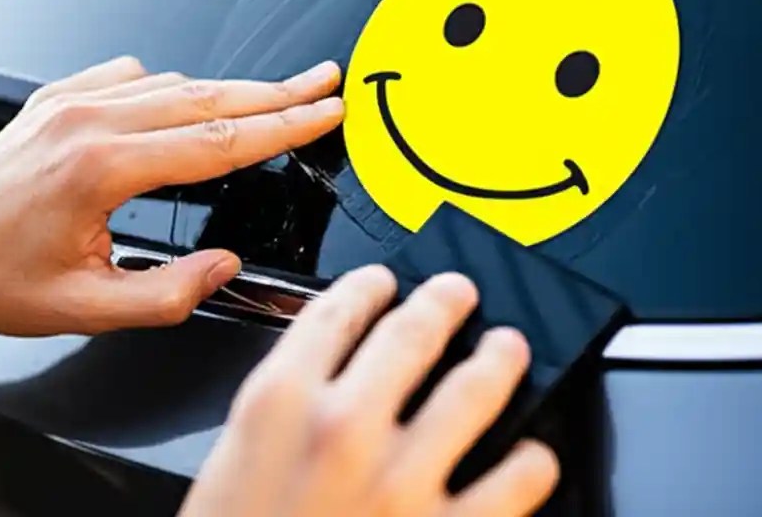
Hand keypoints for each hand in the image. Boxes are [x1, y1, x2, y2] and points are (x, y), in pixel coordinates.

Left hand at [0, 56, 343, 335]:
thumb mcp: (88, 310)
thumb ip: (168, 294)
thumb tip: (224, 266)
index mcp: (103, 170)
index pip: (219, 142)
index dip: (284, 127)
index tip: (326, 111)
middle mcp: (89, 121)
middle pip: (208, 97)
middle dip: (276, 92)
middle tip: (325, 81)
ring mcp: (70, 101)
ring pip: (172, 84)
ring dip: (228, 91)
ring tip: (273, 98)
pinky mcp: (55, 97)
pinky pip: (129, 76)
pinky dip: (167, 87)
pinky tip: (185, 101)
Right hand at [180, 268, 559, 516]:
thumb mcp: (228, 466)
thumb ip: (278, 413)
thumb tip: (322, 377)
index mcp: (280, 404)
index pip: (336, 311)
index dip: (368, 285)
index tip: (382, 282)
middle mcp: (345, 427)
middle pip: (412, 331)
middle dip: (443, 302)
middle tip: (457, 294)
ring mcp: (403, 480)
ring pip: (478, 387)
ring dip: (500, 357)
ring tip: (507, 348)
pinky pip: (520, 478)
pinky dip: (533, 461)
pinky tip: (533, 455)